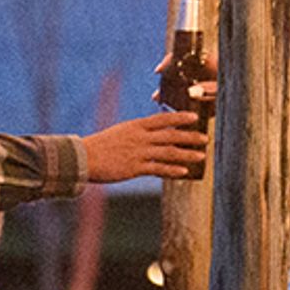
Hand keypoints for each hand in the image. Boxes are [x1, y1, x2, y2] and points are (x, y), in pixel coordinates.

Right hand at [82, 111, 209, 183]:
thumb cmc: (100, 146)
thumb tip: (151, 136)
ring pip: (168, 152)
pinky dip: (172, 170)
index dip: (180, 117)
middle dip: (190, 136)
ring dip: (187, 154)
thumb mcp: (120, 133)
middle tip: (206, 138)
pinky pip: (158, 169)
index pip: (162, 119)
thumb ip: (137, 133)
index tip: (194, 117)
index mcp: (136, 126)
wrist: (84, 157)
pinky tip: (184, 172)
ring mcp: (138, 153)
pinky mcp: (134, 168)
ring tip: (201, 156)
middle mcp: (140, 138)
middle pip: (171, 135)